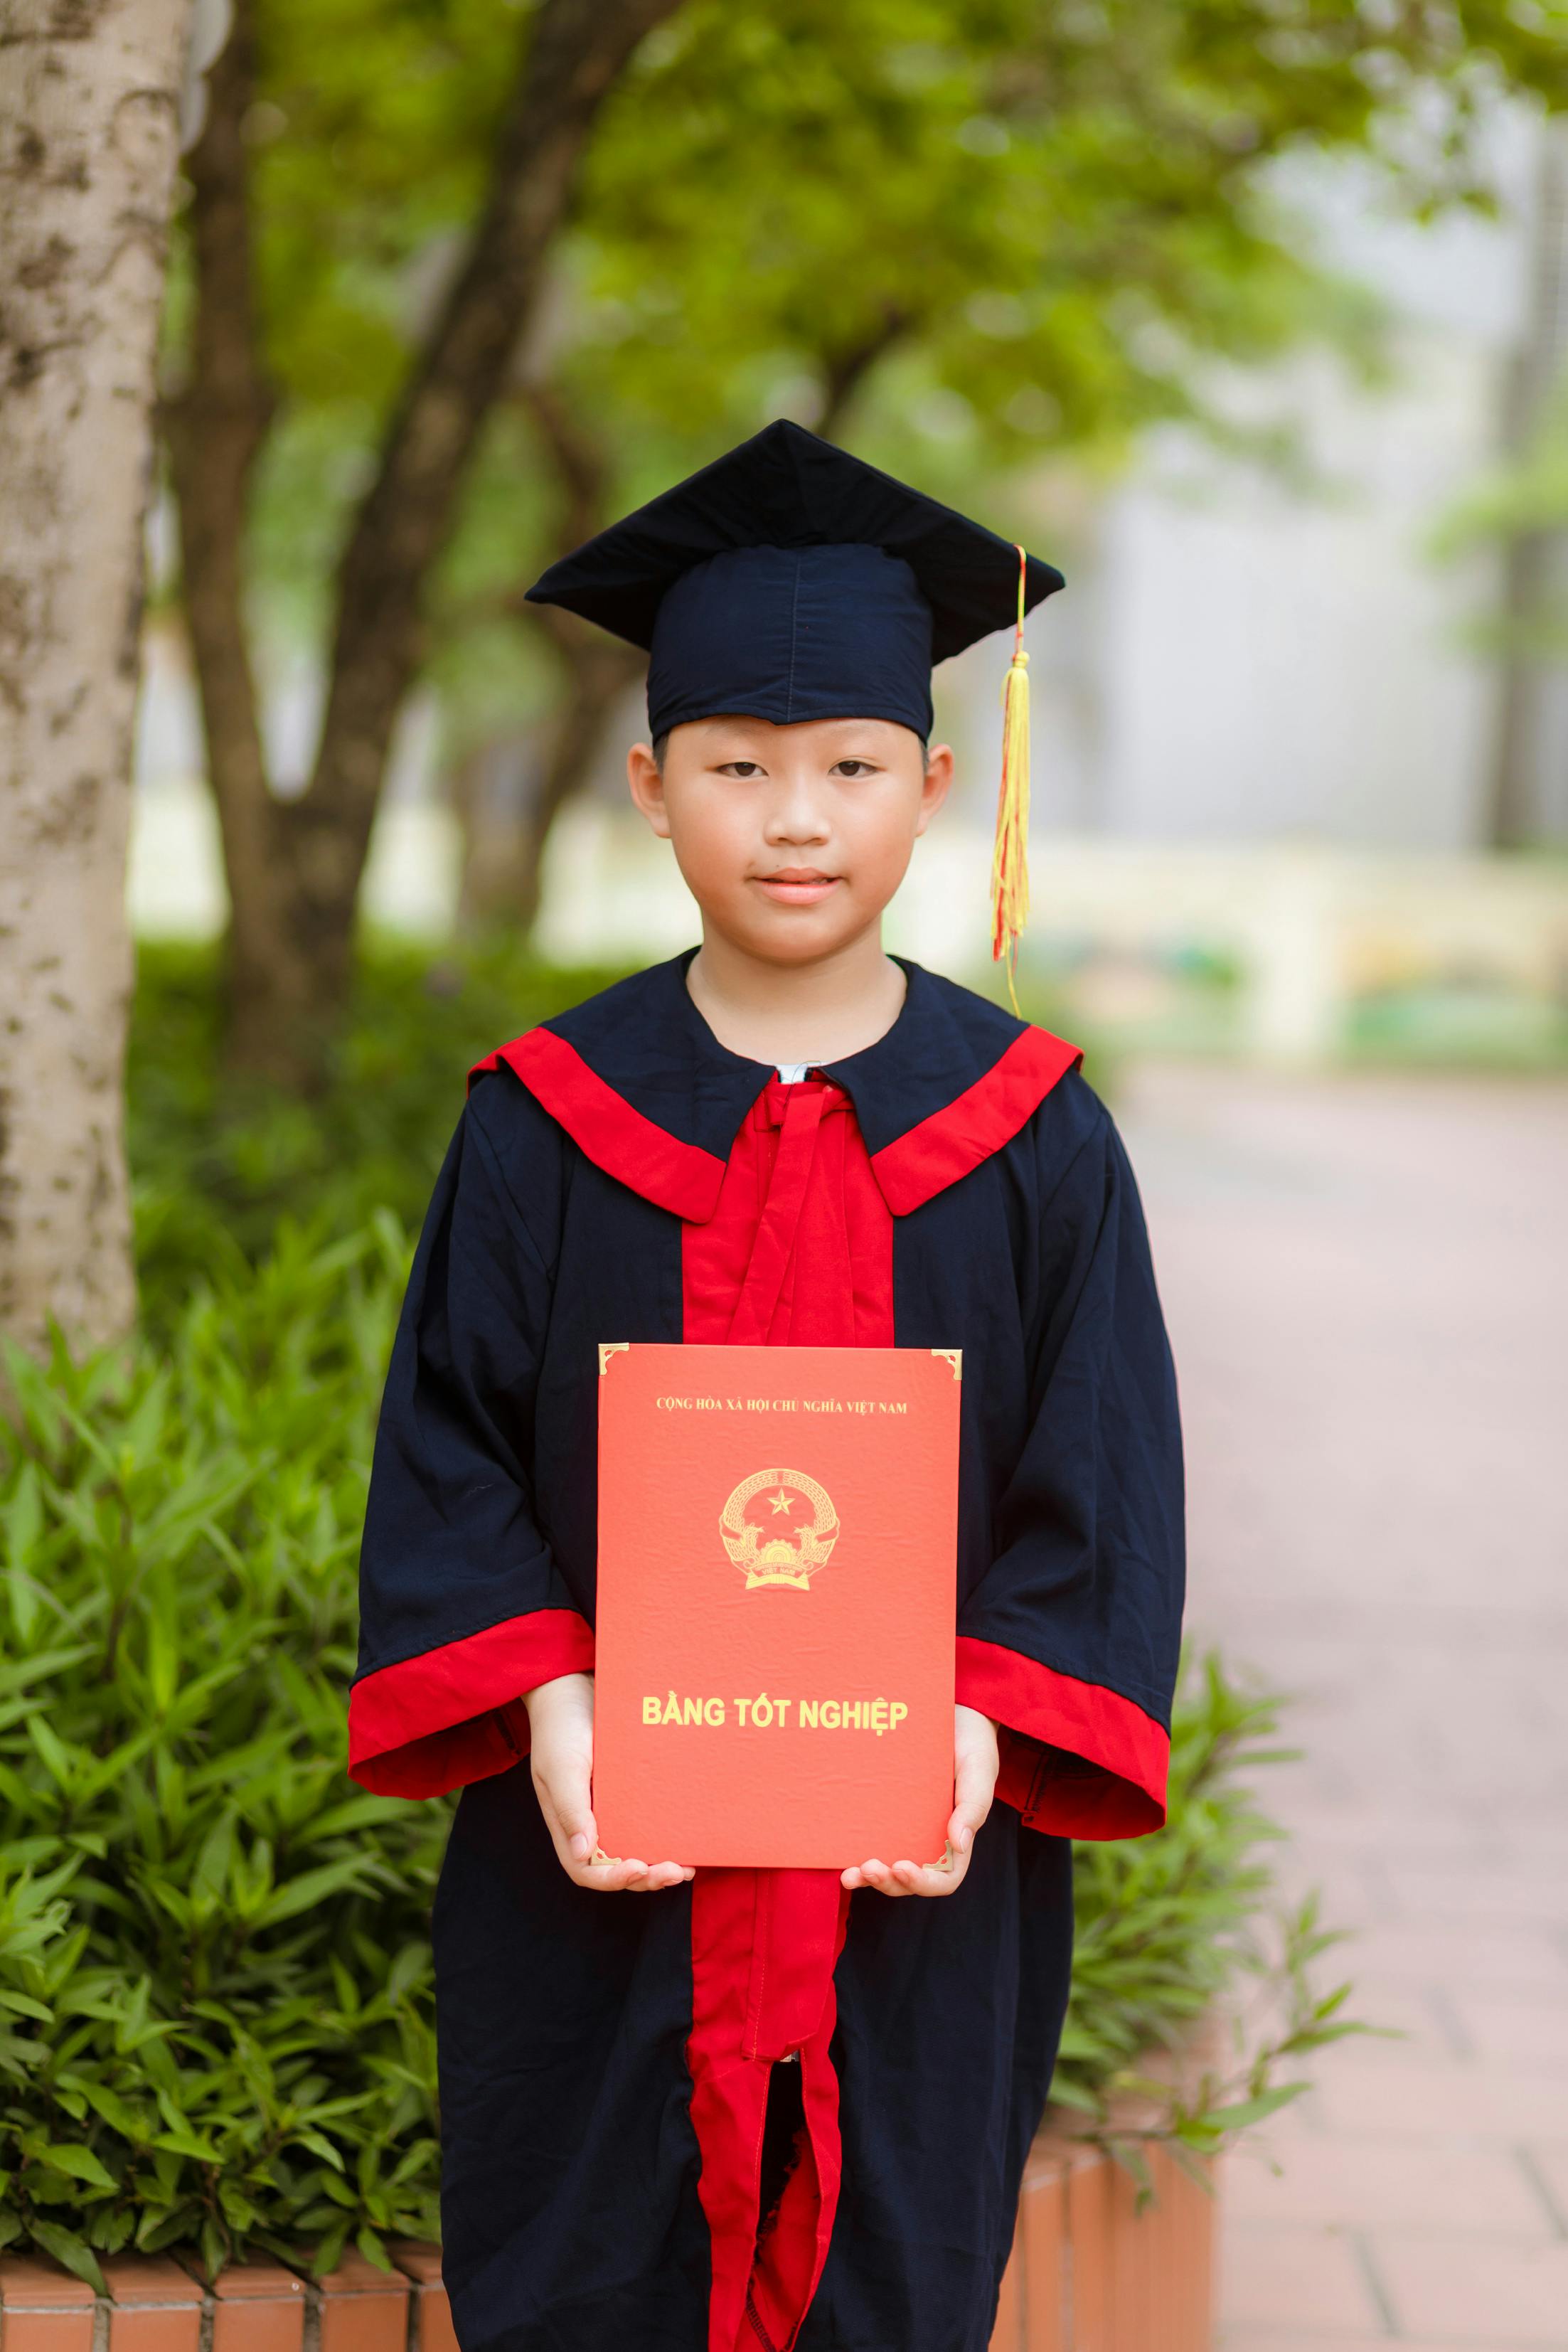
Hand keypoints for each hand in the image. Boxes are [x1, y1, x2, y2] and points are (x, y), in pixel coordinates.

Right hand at [523, 1671, 693, 1891]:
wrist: (573, 1685)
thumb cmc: (560, 1727)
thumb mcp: (562, 1766)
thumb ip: (570, 1809)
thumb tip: (583, 1853)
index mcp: (568, 1824)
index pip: (586, 1870)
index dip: (613, 1880)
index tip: (639, 1868)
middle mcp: (590, 1823)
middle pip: (616, 1869)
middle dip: (645, 1878)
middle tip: (676, 1871)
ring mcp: (610, 1809)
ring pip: (635, 1850)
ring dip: (658, 1864)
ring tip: (686, 1866)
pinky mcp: (629, 1792)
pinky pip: (647, 1822)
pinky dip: (664, 1835)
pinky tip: (687, 1836)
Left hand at [841, 1704, 998, 1897]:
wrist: (954, 1713)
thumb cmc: (972, 1743)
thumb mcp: (979, 1771)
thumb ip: (973, 1806)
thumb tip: (959, 1844)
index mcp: (957, 1837)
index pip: (944, 1878)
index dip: (923, 1882)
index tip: (902, 1866)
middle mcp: (930, 1839)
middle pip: (910, 1879)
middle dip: (889, 1882)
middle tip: (868, 1868)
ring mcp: (907, 1828)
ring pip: (888, 1868)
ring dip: (869, 1877)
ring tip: (850, 1874)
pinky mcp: (887, 1811)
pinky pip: (872, 1839)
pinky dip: (856, 1853)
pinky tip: (841, 1858)